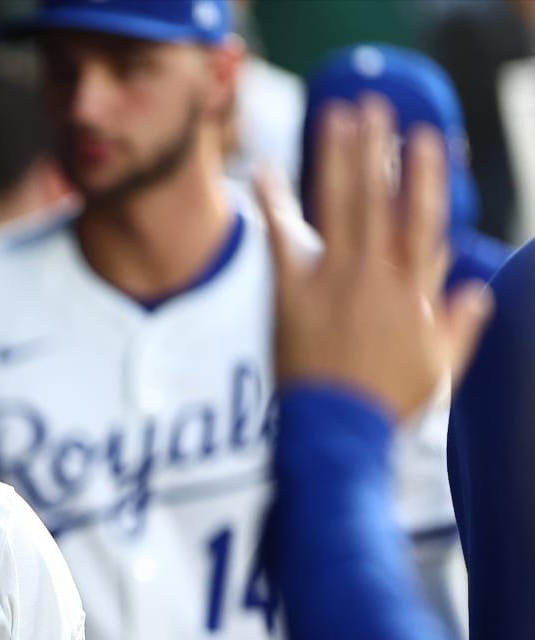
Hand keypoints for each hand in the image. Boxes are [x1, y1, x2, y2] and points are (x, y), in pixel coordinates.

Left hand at [260, 95, 493, 421]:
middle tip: (375, 106)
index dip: (426, 176)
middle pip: (377, 199)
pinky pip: (281, 239)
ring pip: (337, 207)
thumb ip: (459, 325)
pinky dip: (272, 203)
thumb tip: (475, 291)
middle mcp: (373, 276)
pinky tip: (262, 170)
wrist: (336, 435)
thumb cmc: (388, 405)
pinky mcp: (291, 295)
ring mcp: (331, 282)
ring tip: (337, 117)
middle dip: (377, 149)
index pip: (423, 220)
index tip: (429, 138)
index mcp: (413, 291)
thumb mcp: (439, 367)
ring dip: (337, 158)